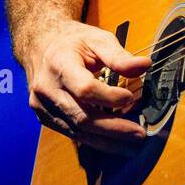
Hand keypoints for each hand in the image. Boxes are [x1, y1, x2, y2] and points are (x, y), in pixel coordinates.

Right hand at [22, 18, 152, 153]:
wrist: (40, 46)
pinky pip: (70, 133)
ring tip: (131, 145)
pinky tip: (112, 142)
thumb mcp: (97, 39)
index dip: (110, 97)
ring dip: (106, 141)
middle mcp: (47, 89)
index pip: (85, 89)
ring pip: (76, 131)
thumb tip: (144, 66)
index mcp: (60, 64)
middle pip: (82, 117)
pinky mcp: (44, 116)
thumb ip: (119, 56)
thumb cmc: (72, 41)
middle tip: (139, 134)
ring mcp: (42, 106)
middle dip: (113, 129)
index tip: (131, 97)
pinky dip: (93, 139)